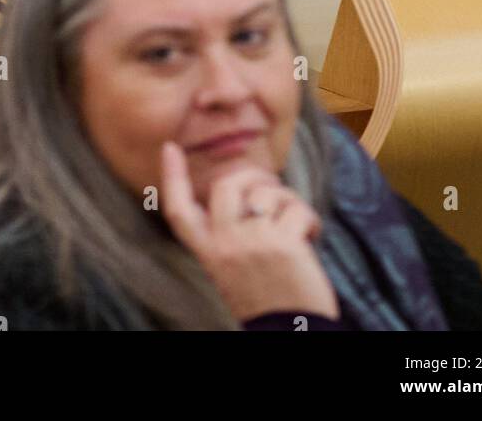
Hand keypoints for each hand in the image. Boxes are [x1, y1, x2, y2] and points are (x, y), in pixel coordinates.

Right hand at [160, 141, 338, 320]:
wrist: (291, 334)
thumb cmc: (267, 299)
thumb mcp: (232, 268)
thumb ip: (229, 235)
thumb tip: (245, 194)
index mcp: (209, 253)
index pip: (179, 211)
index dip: (172, 177)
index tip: (170, 148)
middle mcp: (225, 244)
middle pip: (226, 185)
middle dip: (252, 175)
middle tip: (271, 186)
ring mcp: (253, 242)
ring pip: (267, 192)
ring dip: (289, 201)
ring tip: (298, 225)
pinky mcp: (283, 243)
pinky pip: (298, 209)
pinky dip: (310, 219)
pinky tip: (311, 236)